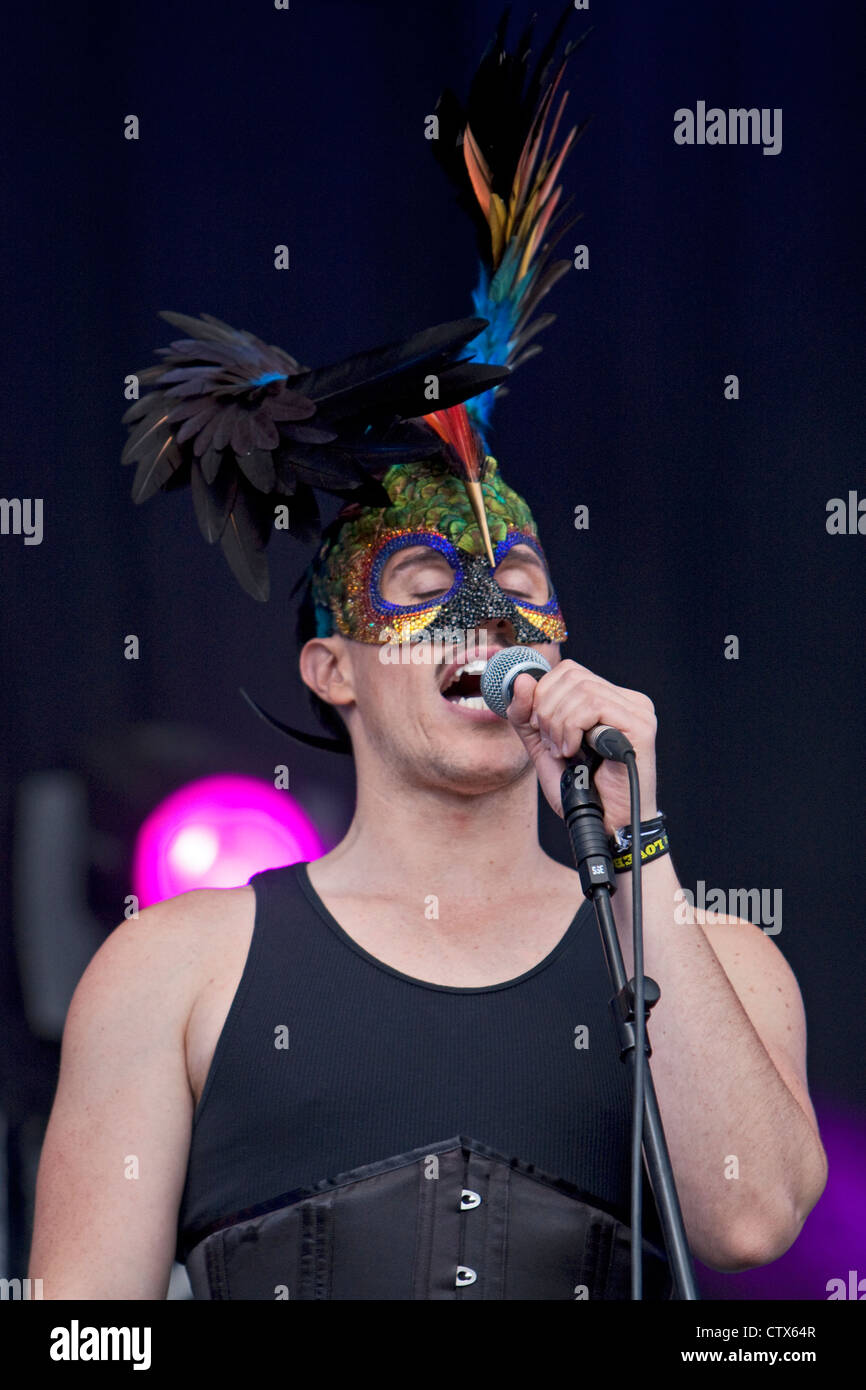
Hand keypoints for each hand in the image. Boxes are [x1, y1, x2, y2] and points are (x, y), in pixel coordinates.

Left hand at [506, 658, 658, 829]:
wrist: (606, 824)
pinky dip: (572, 729)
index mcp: (609, 700)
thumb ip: (528, 715)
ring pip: (581, 690)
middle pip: (572, 675)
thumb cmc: (582, 791)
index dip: (544, 693)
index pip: (569, 671)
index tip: (538, 727)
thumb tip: (521, 680)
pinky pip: (594, 707)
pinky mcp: (640, 726)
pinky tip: (574, 751)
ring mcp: (637, 710)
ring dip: (558, 723)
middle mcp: (628, 700)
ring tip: (563, 751)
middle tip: (550, 743)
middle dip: (547, 709)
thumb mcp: (543, 746)